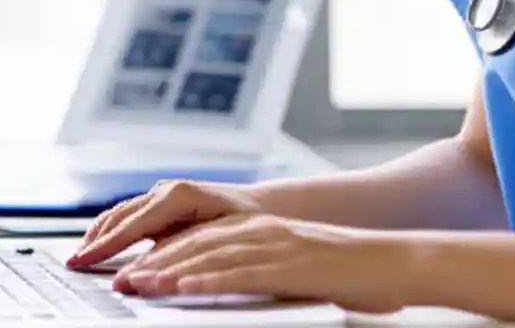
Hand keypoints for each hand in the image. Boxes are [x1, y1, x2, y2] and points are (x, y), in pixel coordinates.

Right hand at [68, 180, 265, 268]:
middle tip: (73, 263)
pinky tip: (101, 246)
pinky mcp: (163, 203)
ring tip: (80, 256)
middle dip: (95, 240)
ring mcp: (164, 194)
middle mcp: (167, 191)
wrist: (264, 206)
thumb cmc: (246, 220)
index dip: (105, 245)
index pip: (131, 224)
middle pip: (119, 217)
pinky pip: (130, 216)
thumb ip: (180, 248)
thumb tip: (150, 267)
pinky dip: (112, 230)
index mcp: (179, 195)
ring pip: (121, 214)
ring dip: (99, 234)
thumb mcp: (216, 237)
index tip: (82, 261)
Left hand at [113, 213, 413, 314]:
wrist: (395, 262)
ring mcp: (277, 245)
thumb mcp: (296, 267)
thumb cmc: (350, 272)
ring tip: (138, 285)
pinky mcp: (291, 264)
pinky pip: (241, 272)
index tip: (130, 270)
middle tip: (119, 280)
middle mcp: (264, 230)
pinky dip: (208, 279)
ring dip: (169, 270)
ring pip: (211, 255)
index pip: (201, 238)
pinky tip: (183, 287)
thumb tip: (225, 287)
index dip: (162, 254)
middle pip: (197, 243)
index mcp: (263, 228)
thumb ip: (260, 271)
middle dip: (154, 261)